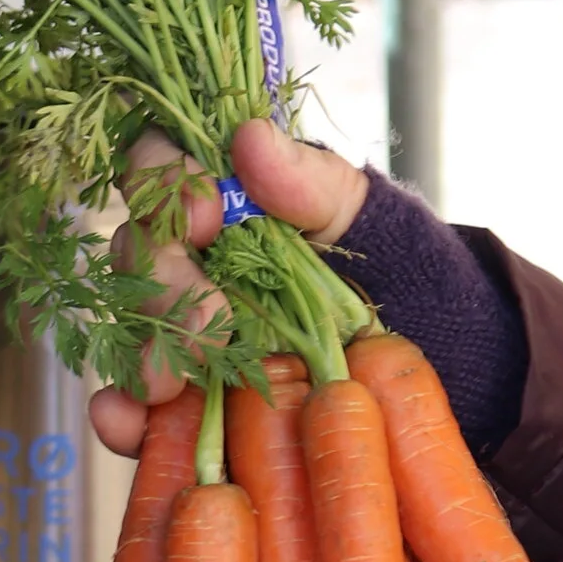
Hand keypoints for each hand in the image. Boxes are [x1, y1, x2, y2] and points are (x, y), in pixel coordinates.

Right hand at [85, 117, 368, 455]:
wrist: (440, 356)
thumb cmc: (400, 269)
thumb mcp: (369, 219)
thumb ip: (313, 182)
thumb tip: (249, 138)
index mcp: (228, 196)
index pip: (159, 165)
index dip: (165, 182)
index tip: (206, 215)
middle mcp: (192, 257)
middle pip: (139, 252)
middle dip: (166, 283)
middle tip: (209, 321)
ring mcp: (183, 326)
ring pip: (132, 327)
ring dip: (139, 352)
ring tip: (165, 384)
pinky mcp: (186, 395)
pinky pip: (134, 405)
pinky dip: (122, 416)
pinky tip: (128, 423)